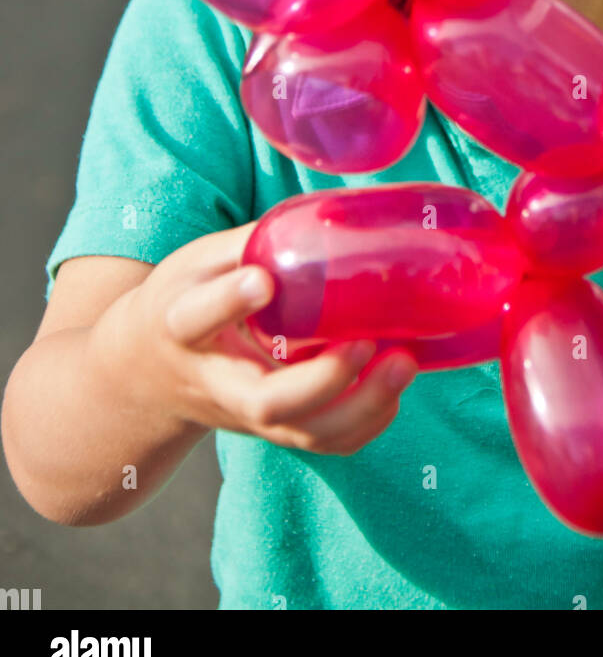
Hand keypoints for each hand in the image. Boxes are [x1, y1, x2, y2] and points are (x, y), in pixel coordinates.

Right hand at [88, 222, 417, 455]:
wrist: (144, 379)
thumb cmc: (181, 302)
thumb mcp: (195, 263)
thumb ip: (248, 243)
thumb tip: (321, 213)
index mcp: (181, 327)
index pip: (197, 317)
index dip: (229, 301)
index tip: (262, 279)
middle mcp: (216, 382)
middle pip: (267, 402)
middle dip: (323, 379)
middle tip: (365, 341)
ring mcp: (247, 415)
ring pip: (304, 433)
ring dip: (361, 406)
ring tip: (403, 363)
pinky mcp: (274, 430)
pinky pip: (323, 443)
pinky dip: (367, 422)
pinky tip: (395, 386)